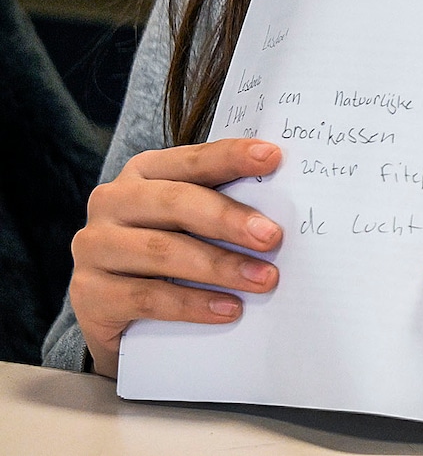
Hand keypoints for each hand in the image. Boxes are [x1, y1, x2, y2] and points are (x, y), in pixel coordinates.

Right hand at [68, 139, 285, 376]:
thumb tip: (290, 202)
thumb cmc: (172, 250)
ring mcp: (94, 247)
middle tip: (273, 238)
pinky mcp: (87, 293)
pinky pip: (146, 297)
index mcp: (144, 171)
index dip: (232, 157)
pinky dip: (193, 303)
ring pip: (163, 251)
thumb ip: (226, 201)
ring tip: (263, 280)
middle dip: (229, 219)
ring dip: (219, 266)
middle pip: (176, 203)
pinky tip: (228, 310)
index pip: (192, 159)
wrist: (119, 311)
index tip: (274, 158)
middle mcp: (112, 201)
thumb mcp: (194, 220)